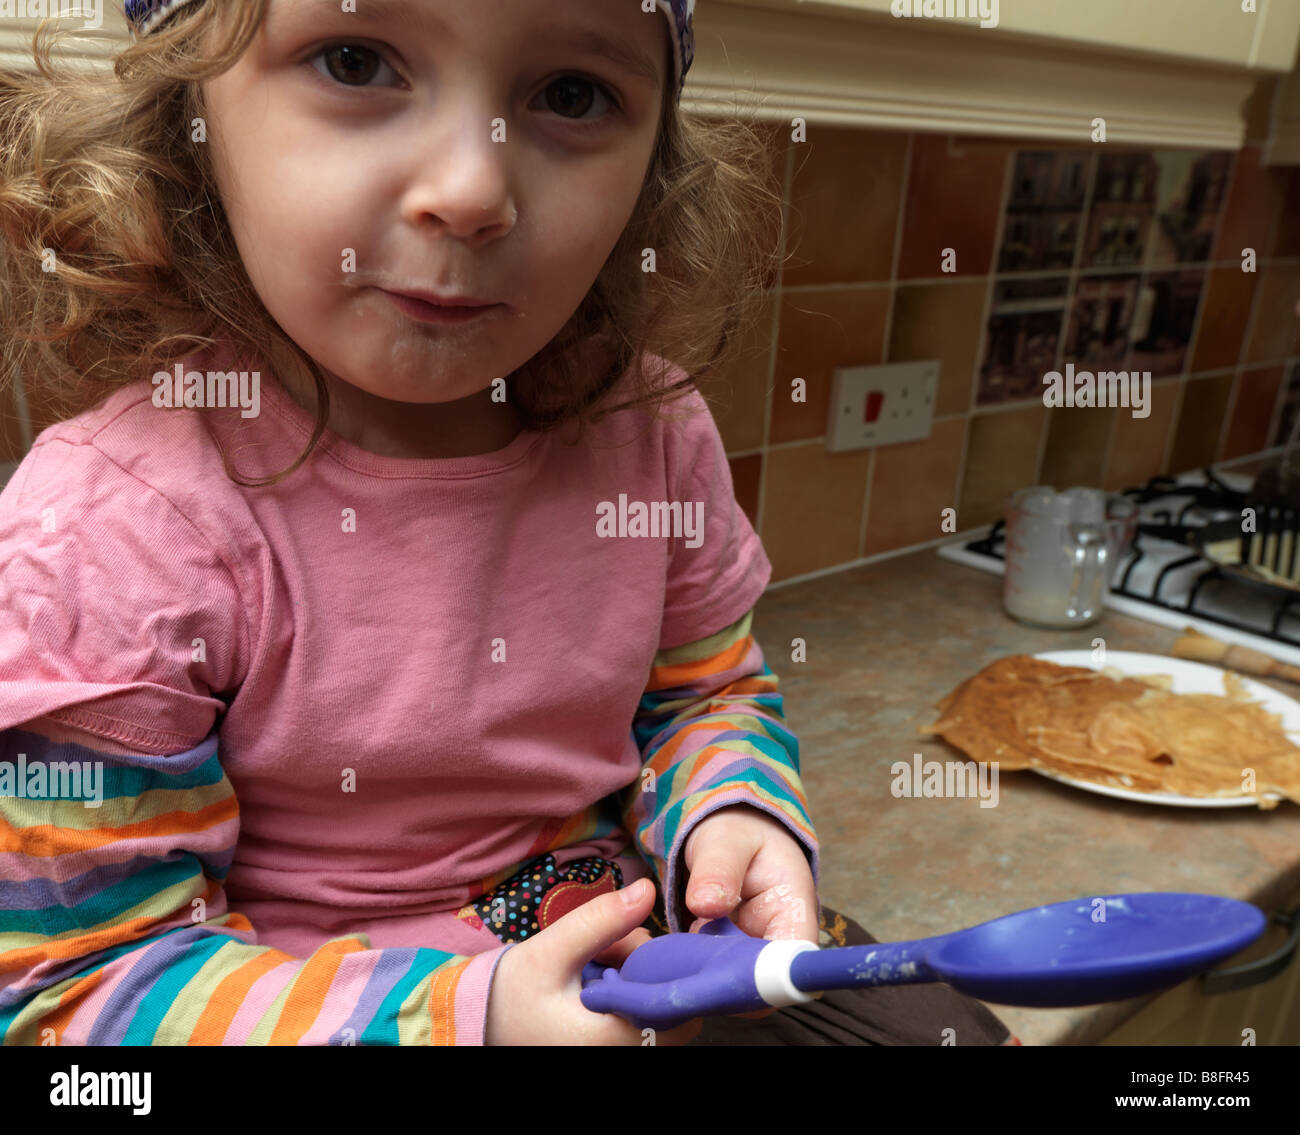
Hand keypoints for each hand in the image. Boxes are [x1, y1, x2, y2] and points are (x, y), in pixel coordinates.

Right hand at [485, 877, 701, 1044]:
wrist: (480, 1022)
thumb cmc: (512, 992)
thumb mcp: (552, 951)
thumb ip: (601, 921)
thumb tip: (648, 889)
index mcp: (608, 1041)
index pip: (679, 1014)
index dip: (671, 974)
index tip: (643, 947)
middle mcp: (617, 1055)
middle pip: (668, 1012)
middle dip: (649, 973)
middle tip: (611, 950)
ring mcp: (613, 1053)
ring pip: (652, 1015)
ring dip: (635, 981)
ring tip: (596, 961)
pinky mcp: (605, 1047)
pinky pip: (633, 1023)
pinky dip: (624, 997)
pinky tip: (595, 978)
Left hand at [682, 804, 817, 1018]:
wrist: (730, 835)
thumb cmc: (737, 833)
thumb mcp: (726, 840)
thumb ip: (718, 869)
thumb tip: (705, 904)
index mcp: (794, 910)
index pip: (790, 963)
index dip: (758, 979)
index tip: (715, 977)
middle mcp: (780, 941)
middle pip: (760, 982)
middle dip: (720, 981)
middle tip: (676, 969)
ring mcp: (754, 953)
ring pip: (732, 983)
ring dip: (701, 978)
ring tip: (665, 964)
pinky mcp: (730, 959)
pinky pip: (713, 975)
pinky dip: (690, 971)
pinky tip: (664, 961)